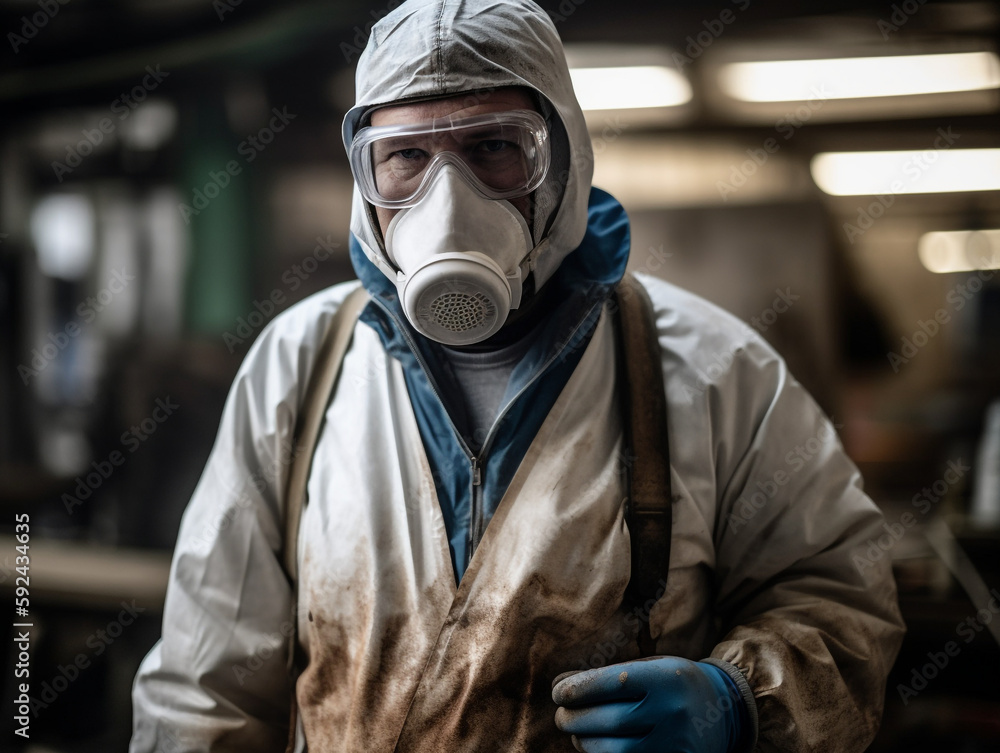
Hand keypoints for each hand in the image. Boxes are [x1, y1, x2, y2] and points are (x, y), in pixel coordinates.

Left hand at [551, 656, 745, 752]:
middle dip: (576, 719)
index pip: (612, 683)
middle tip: (561, 715)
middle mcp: (673, 712)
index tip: (558, 693)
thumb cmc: (672, 683)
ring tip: (577, 732)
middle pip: (610, 721)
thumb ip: (609, 677)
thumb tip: (560, 686)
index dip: (579, 689)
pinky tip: (596, 746)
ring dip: (586, 742)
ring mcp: (675, 744)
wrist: (721, 710)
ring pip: (615, 752)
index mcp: (666, 678)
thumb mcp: (649, 668)